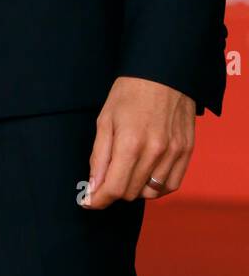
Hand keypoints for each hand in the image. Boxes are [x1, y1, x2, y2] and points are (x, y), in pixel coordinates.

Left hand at [82, 76, 195, 208]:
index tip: (89, 202)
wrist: (163, 73)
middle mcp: (154, 151)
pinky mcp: (186, 152)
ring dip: (135, 188)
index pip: (113, 188)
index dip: (98, 200)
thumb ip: (99, 156)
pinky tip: (147, 173)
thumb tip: (94, 187)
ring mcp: (173, 153)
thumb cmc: (129, 93)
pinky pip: (171, 185)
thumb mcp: (105, 120)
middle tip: (106, 177)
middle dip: (113, 190)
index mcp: (130, 142)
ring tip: (128, 169)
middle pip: (130, 192)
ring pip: (150, 193)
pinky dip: (156, 186)